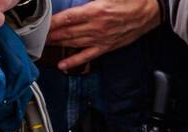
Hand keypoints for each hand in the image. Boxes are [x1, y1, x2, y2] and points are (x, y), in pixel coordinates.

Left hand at [45, 0, 161, 71]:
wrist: (152, 10)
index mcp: (96, 11)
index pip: (67, 18)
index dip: (51, 22)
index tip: (39, 24)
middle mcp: (96, 27)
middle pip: (67, 33)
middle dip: (50, 35)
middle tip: (35, 37)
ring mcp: (101, 39)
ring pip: (73, 43)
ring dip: (58, 45)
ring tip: (44, 46)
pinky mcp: (107, 46)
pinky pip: (87, 56)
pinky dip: (74, 61)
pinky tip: (63, 65)